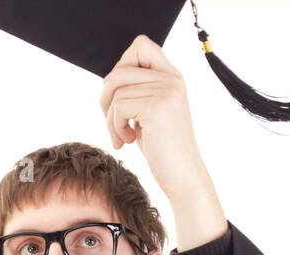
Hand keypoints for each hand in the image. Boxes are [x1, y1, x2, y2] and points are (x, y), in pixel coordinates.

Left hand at [99, 35, 207, 199]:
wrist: (183, 174)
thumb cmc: (162, 148)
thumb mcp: (149, 113)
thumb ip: (137, 91)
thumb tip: (108, 80)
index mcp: (171, 76)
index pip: (140, 45)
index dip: (121, 66)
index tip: (121, 96)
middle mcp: (171, 78)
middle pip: (119, 69)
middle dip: (106, 98)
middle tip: (113, 122)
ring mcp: (166, 90)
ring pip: (115, 90)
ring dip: (109, 118)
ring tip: (122, 135)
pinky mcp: (157, 106)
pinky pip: (118, 106)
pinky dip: (115, 127)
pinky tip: (128, 140)